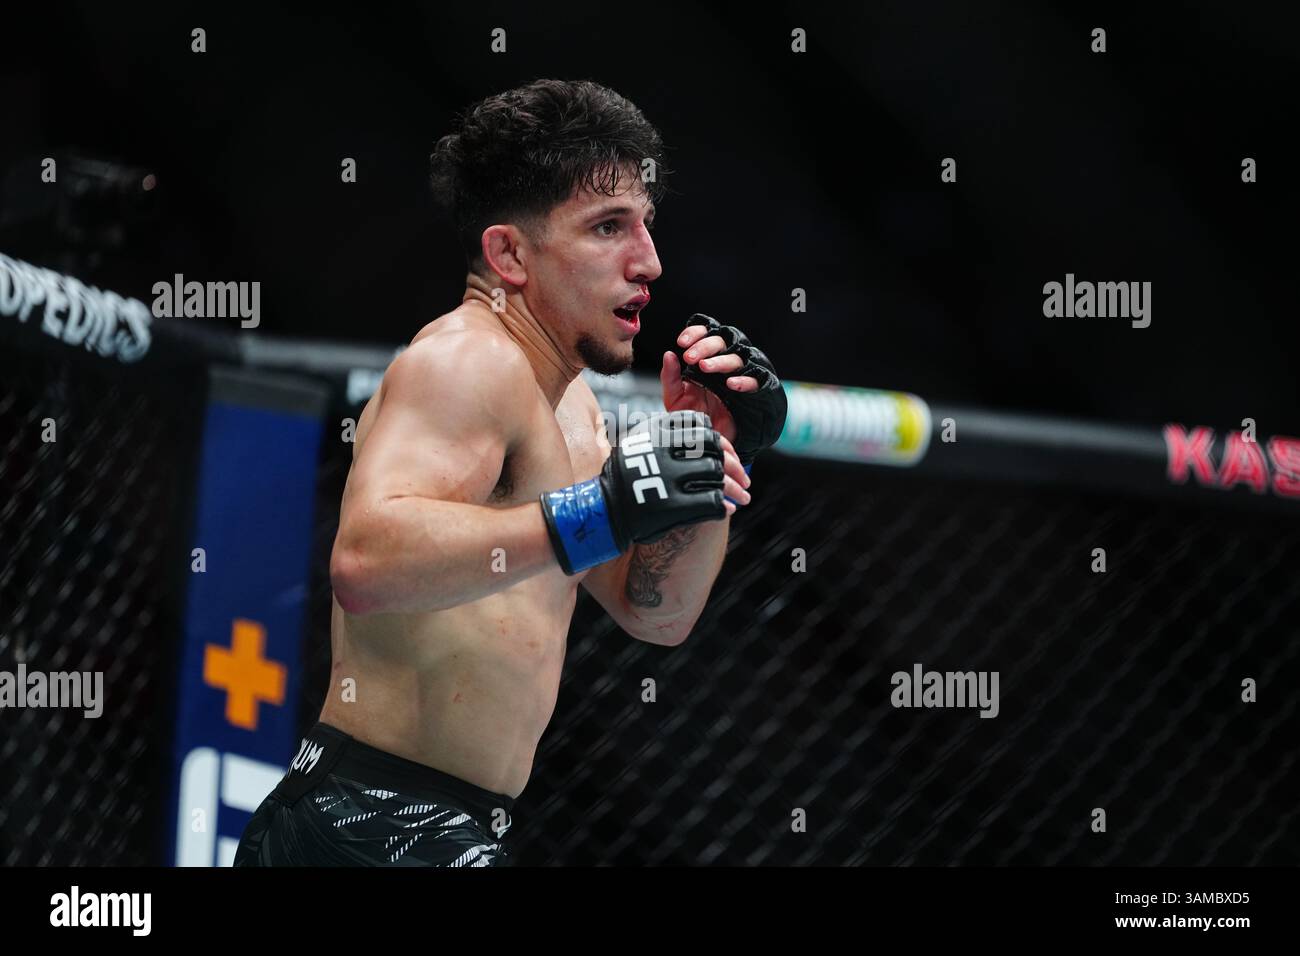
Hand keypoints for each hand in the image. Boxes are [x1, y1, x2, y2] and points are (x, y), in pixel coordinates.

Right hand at [540, 412, 736, 574]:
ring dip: (733, 487)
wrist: (602, 511)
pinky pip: (710, 501)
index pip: (701, 425)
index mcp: (655, 430)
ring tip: (741, 497)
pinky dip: (722, 505)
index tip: (726, 454)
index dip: (720, 440)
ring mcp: (666, 477)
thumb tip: (715, 439)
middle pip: (713, 448)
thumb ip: (670, 438)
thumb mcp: (641, 444)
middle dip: (733, 464)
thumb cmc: (625, 478)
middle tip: (743, 478)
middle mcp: (661, 449)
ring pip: (715, 474)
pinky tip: (725, 509)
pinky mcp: (671, 505)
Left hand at [664, 315, 787, 466]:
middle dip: (705, 346)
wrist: (708, 442)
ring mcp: (738, 376)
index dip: (695, 334)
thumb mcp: (675, 399)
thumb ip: (670, 378)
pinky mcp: (750, 393)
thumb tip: (669, 354)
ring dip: (721, 360)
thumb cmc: (693, 418)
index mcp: (705, 360)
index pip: (704, 336)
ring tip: (705, 368)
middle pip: (721, 341)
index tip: (682, 342)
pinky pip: (754, 381)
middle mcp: (722, 364)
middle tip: (691, 358)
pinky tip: (731, 384)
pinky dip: (744, 380)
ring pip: (736, 358)